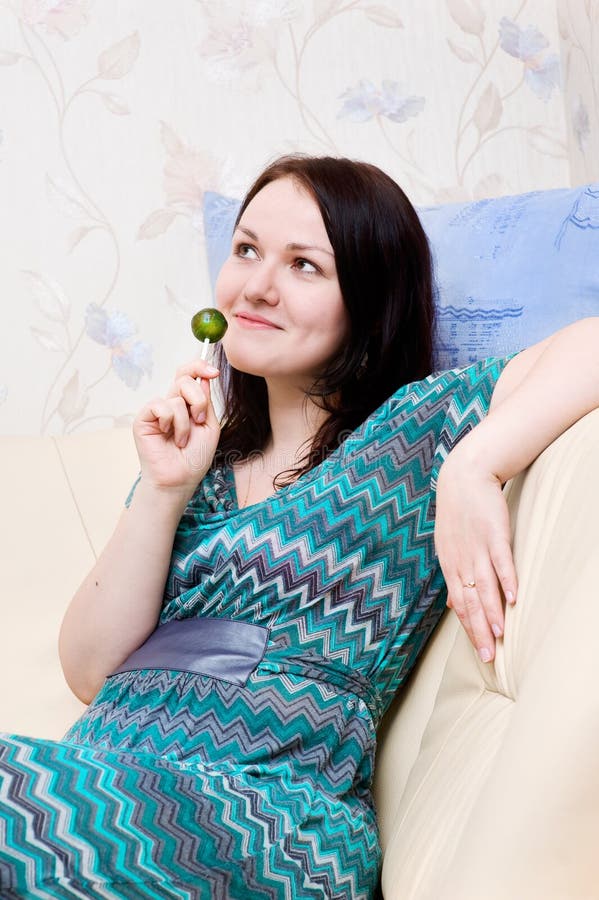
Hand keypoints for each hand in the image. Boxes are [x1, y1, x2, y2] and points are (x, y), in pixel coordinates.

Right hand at [133, 359, 220, 494]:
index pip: (190, 374)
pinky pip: (160, 405)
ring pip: (176, 396)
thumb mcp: (209, 426)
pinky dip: (170, 421)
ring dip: (185, 422)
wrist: (179, 479)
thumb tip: (204, 376)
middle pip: (185, 378)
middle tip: (199, 420)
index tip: (214, 372)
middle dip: (198, 399)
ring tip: (182, 441)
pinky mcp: (144, 418)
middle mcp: (172, 403)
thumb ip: (206, 402)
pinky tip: (167, 435)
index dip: (200, 366)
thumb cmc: (195, 457)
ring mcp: (157, 410)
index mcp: (187, 404)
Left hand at [434, 447, 517, 662]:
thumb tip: (453, 603)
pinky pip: (501, 562)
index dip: (469, 628)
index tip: (480, 650)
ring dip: (492, 613)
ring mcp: (477, 549)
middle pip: (471, 602)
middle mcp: (461, 561)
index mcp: (449, 565)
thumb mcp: (447, 546)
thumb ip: (453, 574)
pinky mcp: (494, 535)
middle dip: (479, 631)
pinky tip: (514, 599)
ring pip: (485, 587)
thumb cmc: (457, 514)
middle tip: (490, 656)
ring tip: (500, 635)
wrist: (464, 478)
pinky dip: (507, 581)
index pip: (459, 604)